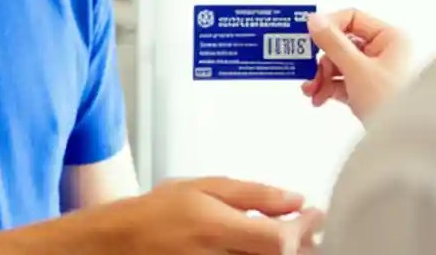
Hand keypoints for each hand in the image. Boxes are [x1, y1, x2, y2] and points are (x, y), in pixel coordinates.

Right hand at [104, 177, 323, 253]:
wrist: (120, 243)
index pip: (278, 240)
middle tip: (306, 228)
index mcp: (215, 229)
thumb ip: (252, 194)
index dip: (304, 229)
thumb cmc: (158, 212)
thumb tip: (294, 199)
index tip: (315, 215)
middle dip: (300, 244)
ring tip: (287, 239)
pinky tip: (264, 249)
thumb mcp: (203, 187)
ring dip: (284, 254)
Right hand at [301, 8, 411, 120]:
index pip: (352, 18)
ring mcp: (376, 71)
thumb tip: (314, 19)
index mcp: (389, 38)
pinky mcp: (368, 90)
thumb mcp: (357, 69)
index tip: (308, 37)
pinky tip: (318, 98)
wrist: (404, 142)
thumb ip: (333, 43)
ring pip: (339, 64)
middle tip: (307, 69)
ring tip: (311, 90)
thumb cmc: (392, 102)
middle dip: (322, 60)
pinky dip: (328, 88)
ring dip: (321, 76)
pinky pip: (342, 81)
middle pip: (342, 43)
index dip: (328, 26)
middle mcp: (385, 51)